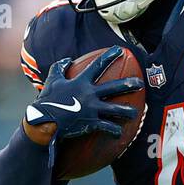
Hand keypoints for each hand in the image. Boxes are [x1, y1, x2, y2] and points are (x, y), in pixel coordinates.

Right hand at [25, 47, 141, 142]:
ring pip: (115, 109)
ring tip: (135, 113)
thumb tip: (67, 60)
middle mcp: (89, 94)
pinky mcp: (91, 123)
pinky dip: (114, 131)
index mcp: (81, 82)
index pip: (98, 65)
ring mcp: (92, 109)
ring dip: (127, 111)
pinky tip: (120, 134)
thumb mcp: (52, 80)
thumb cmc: (47, 101)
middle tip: (140, 83)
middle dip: (129, 84)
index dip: (109, 56)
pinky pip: (107, 127)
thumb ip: (60, 68)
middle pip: (114, 87)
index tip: (120, 50)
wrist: (42, 121)